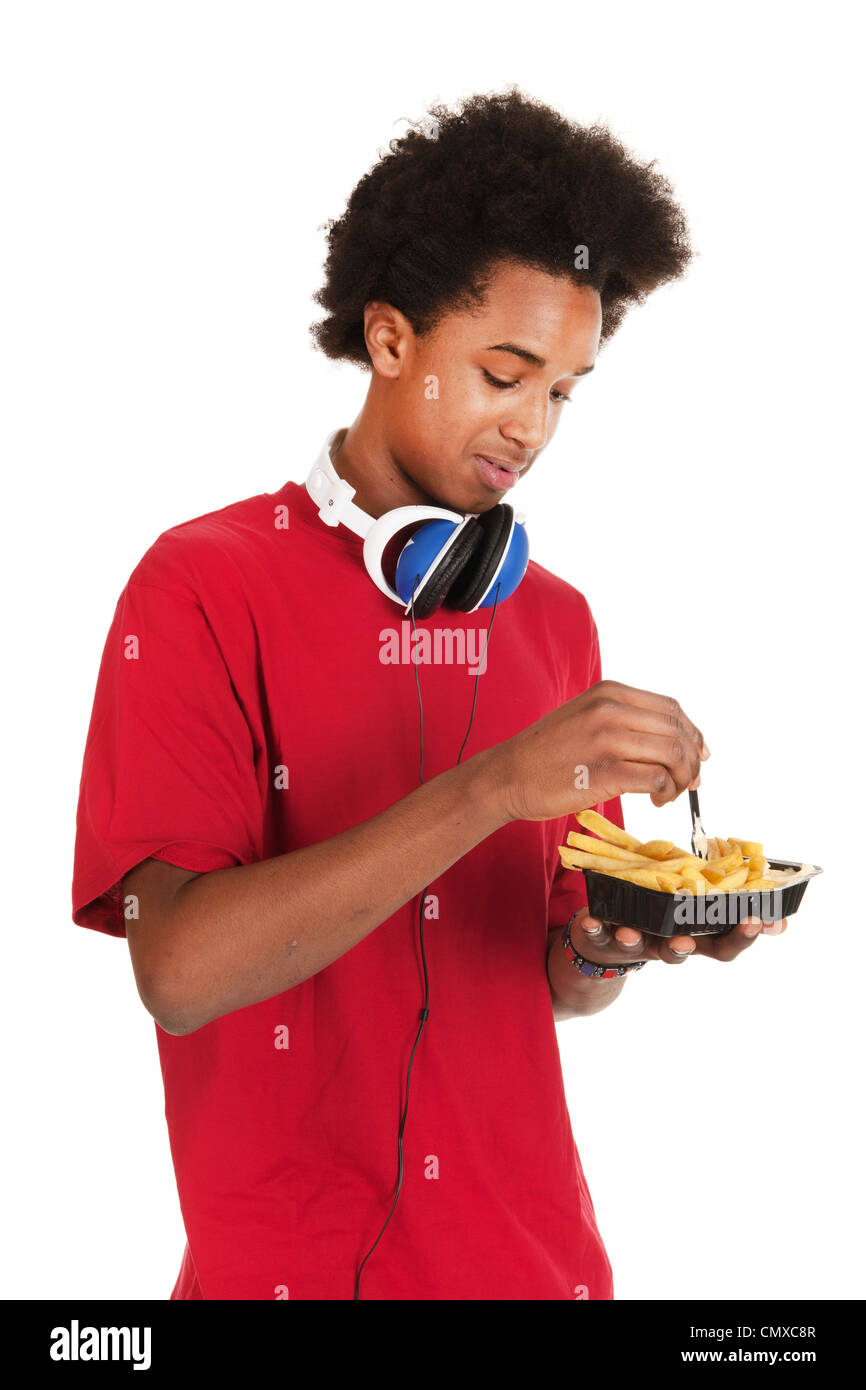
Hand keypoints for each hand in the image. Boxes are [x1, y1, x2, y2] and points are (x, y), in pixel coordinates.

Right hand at [491, 679, 709, 823]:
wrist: (508, 775)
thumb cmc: (548, 753)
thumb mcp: (586, 717)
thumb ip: (625, 721)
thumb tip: (674, 741)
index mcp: (609, 693)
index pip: (671, 709)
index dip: (693, 733)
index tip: (699, 755)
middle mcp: (610, 709)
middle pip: (677, 731)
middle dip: (692, 760)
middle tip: (690, 782)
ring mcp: (606, 739)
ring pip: (672, 754)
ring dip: (682, 779)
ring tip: (670, 793)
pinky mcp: (603, 772)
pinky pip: (656, 779)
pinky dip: (666, 792)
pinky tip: (655, 800)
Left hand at [568, 905, 788, 965]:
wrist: (611, 939)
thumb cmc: (662, 916)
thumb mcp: (698, 914)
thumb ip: (731, 910)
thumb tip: (779, 918)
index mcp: (692, 937)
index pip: (723, 946)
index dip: (742, 936)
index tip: (760, 921)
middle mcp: (664, 945)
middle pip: (680, 953)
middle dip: (683, 947)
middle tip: (686, 942)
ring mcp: (634, 942)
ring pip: (637, 946)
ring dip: (634, 940)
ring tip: (629, 934)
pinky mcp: (603, 935)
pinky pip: (597, 933)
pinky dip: (593, 927)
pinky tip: (589, 919)